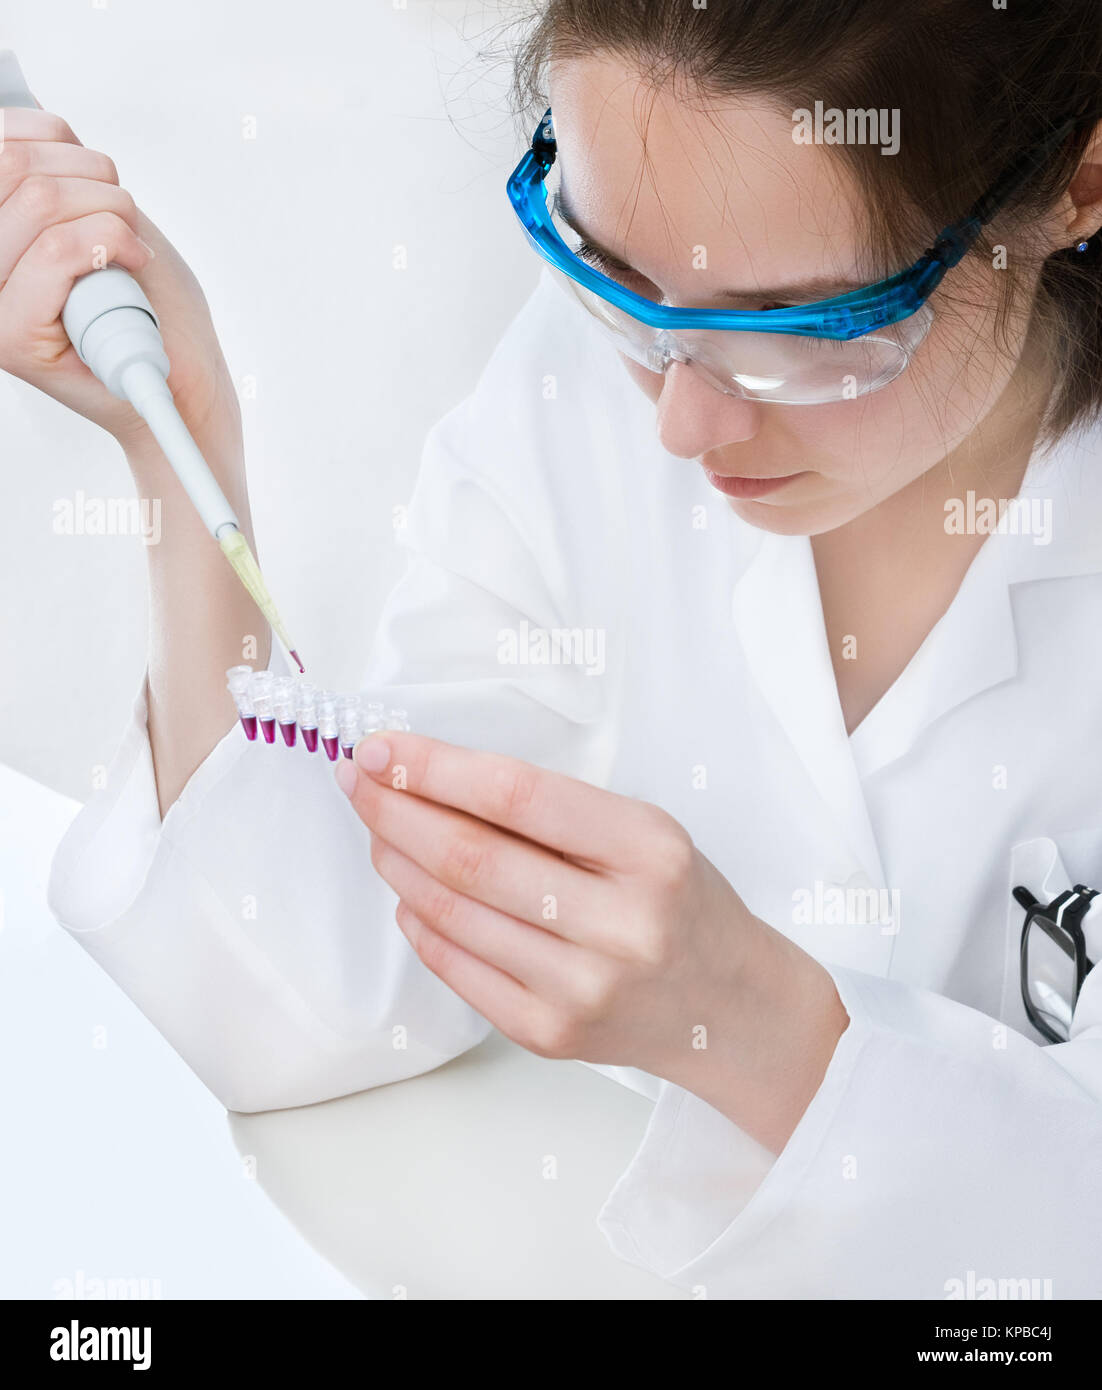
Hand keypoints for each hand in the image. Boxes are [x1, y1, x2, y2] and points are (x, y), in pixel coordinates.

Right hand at [0, 104, 239, 448]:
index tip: (92, 180)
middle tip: (125, 220)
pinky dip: (114, 243)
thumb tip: (24, 113)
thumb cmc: (145, 300)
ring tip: (131, 249)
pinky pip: (59, 250)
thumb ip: (49, 172)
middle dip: (94, 178)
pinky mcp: (11, 336)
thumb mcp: (92, 214)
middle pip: (15, 164)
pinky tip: (132, 267)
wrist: (180, 379)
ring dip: (113, 212)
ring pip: (41, 201)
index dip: (57, 140)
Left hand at [337, 733, 849, 1153]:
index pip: (517, 796)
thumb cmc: (679, 901)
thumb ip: (552, 812)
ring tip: (378, 830)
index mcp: (649, 850)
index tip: (381, 749)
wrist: (725, 1007)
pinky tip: (407, 893)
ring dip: (397, 864)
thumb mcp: (645, 833)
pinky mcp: (550, 1034)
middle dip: (395, 811)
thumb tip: (432, 779)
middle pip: (470, 858)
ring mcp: (582, 988)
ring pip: (452, 914)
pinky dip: (419, 924)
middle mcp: (619, 923)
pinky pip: (457, 970)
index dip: (435, 769)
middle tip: (357, 782)